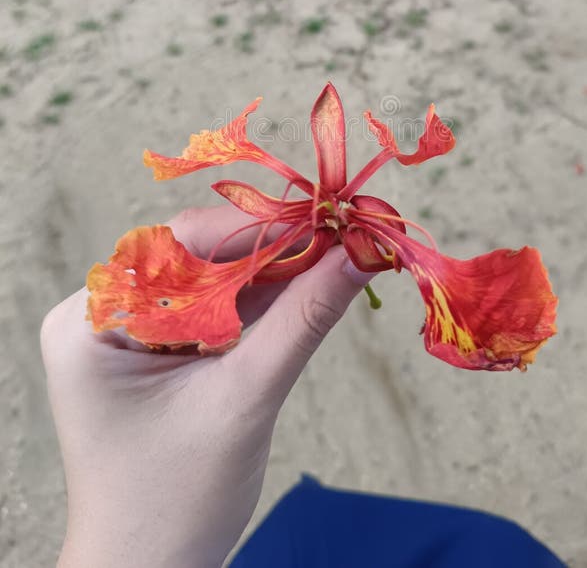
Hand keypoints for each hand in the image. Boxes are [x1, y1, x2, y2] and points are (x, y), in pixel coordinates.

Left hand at [41, 205, 376, 567]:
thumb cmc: (176, 502)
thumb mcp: (245, 400)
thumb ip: (303, 320)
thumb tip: (358, 254)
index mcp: (93, 321)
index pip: (183, 244)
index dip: (261, 228)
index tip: (328, 219)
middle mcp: (105, 311)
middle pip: (201, 254)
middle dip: (275, 249)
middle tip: (344, 236)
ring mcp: (132, 328)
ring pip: (217, 275)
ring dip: (278, 270)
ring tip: (339, 256)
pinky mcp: (162, 345)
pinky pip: (219, 303)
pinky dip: (266, 298)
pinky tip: (312, 286)